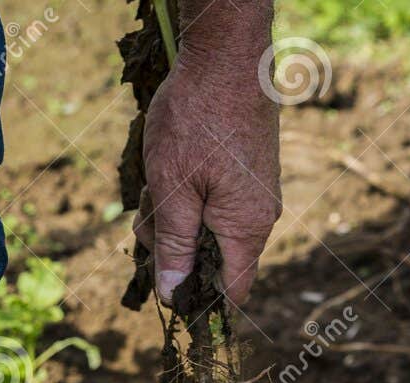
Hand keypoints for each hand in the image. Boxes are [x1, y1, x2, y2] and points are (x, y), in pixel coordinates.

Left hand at [136, 46, 280, 306]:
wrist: (227, 53)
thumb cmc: (198, 119)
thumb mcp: (172, 190)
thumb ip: (174, 247)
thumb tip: (172, 295)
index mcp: (247, 230)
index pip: (232, 293)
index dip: (200, 302)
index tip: (168, 291)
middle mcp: (260, 217)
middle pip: (213, 260)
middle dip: (175, 246)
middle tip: (149, 214)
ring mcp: (256, 192)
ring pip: (208, 227)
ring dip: (175, 214)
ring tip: (159, 177)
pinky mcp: (248, 171)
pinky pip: (214, 200)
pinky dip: (187, 192)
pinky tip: (172, 164)